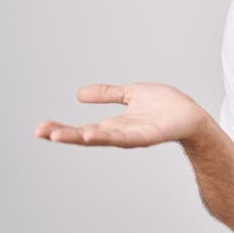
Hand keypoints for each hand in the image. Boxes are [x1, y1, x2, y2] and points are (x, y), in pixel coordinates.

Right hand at [34, 82, 208, 147]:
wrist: (192, 114)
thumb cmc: (167, 106)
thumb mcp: (132, 93)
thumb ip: (109, 93)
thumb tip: (79, 94)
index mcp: (116, 125)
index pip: (83, 129)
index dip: (63, 129)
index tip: (41, 128)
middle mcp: (121, 133)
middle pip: (87, 136)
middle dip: (64, 135)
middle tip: (41, 132)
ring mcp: (133, 136)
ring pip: (102, 138)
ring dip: (79, 137)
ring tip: (58, 136)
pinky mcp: (148, 136)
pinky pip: (125, 137)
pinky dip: (107, 136)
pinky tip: (91, 134)